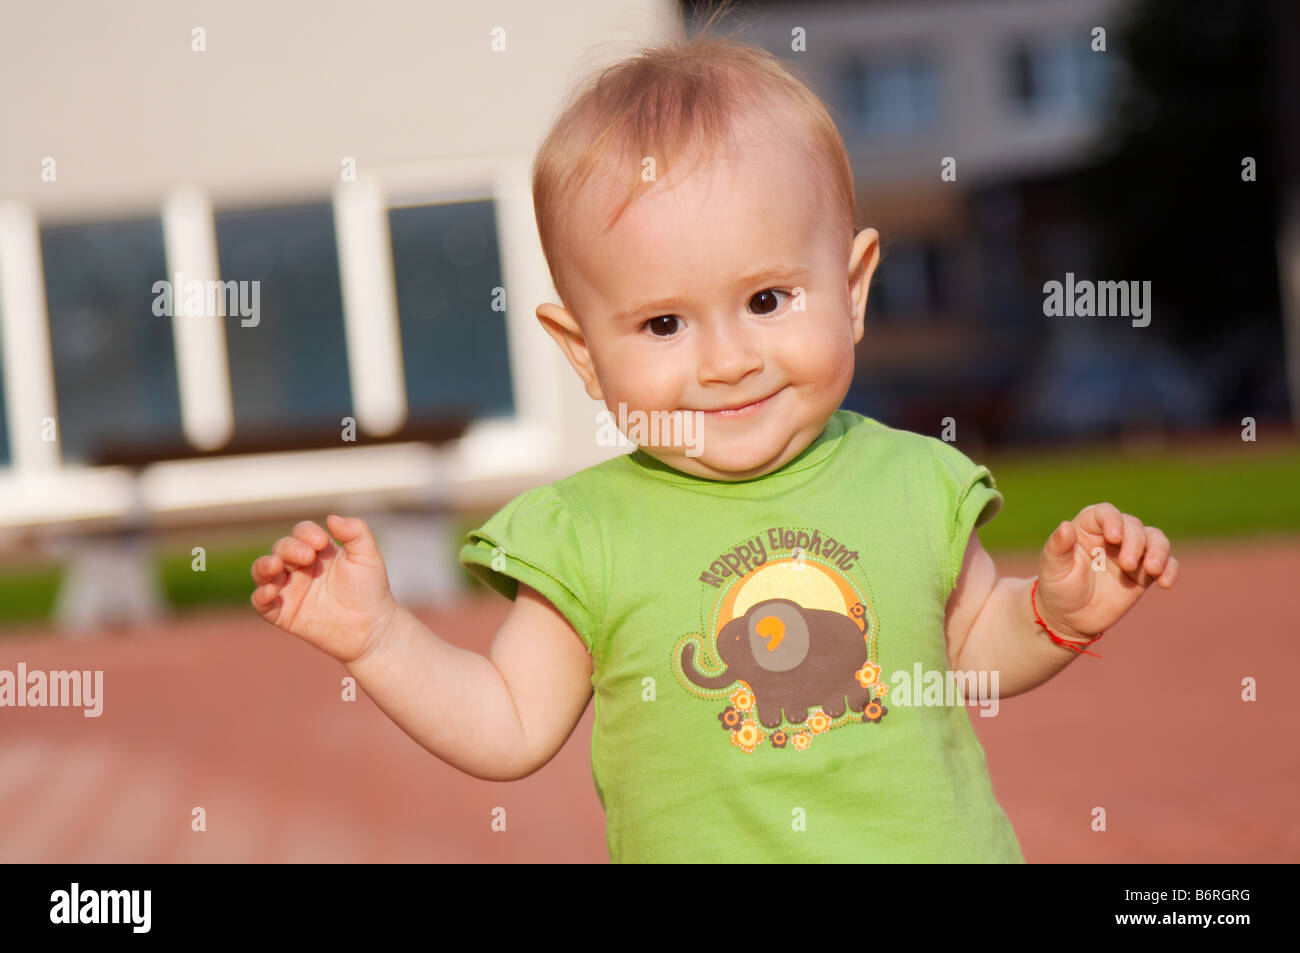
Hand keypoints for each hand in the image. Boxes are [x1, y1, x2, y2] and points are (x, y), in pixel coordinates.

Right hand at [250, 515, 397, 663]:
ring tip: (274, 566)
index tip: (322, 542)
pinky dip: (260, 596)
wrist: (371, 628)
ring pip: (264, 572)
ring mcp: (289, 590)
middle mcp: (299, 567)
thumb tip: (331, 518)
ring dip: (264, 566)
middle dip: (289, 549)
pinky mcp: (283, 614)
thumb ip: (356, 532)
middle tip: (307, 556)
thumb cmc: (370, 590)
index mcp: (318, 551)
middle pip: (281, 548)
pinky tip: (269, 591)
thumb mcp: (368, 557)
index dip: (307, 533)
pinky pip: (261, 603)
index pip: (301, 533)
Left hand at [1035, 502, 1177, 640]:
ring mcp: (1131, 553)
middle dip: (1135, 542)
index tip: (1113, 538)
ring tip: (1151, 569)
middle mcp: (1113, 536)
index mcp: (1088, 529)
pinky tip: (1165, 583)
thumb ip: (1058, 547)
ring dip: (1158, 551)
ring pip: (1156, 539)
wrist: (1070, 617)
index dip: (1113, 520)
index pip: (1105, 513)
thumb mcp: (1052, 568)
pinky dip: (1170, 569)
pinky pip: (1167, 564)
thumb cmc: (1057, 587)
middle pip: (1134, 526)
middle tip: (1126, 565)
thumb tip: (1065, 526)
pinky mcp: (1144, 573)